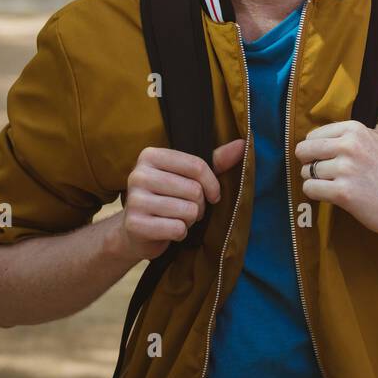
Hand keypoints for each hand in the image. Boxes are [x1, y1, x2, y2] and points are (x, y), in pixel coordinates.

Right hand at [118, 138, 244, 261]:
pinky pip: (177, 228)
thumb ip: (215, 160)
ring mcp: (134, 199)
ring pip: (187, 211)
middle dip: (199, 205)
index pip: (196, 165)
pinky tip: (169, 230)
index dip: (212, 184)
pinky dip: (180, 233)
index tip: (214, 195)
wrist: (136, 232)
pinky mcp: (134, 224)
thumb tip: (243, 144)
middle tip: (188, 209)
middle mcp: (139, 174)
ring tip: (177, 218)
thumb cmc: (167, 198)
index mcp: (151, 155)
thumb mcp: (188, 177)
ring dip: (190, 220)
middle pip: (193, 190)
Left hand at [295, 121, 377, 239]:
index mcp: (355, 129)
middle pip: (304, 151)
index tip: (324, 158)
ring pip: (306, 171)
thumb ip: (360, 129)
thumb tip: (332, 129)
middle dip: (309, 163)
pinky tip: (330, 195)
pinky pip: (310, 189)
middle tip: (322, 173)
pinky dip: (315, 193)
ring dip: (314, 180)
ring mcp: (346, 169)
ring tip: (333, 185)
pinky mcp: (343, 193)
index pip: (313, 135)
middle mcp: (349, 145)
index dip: (315, 149)